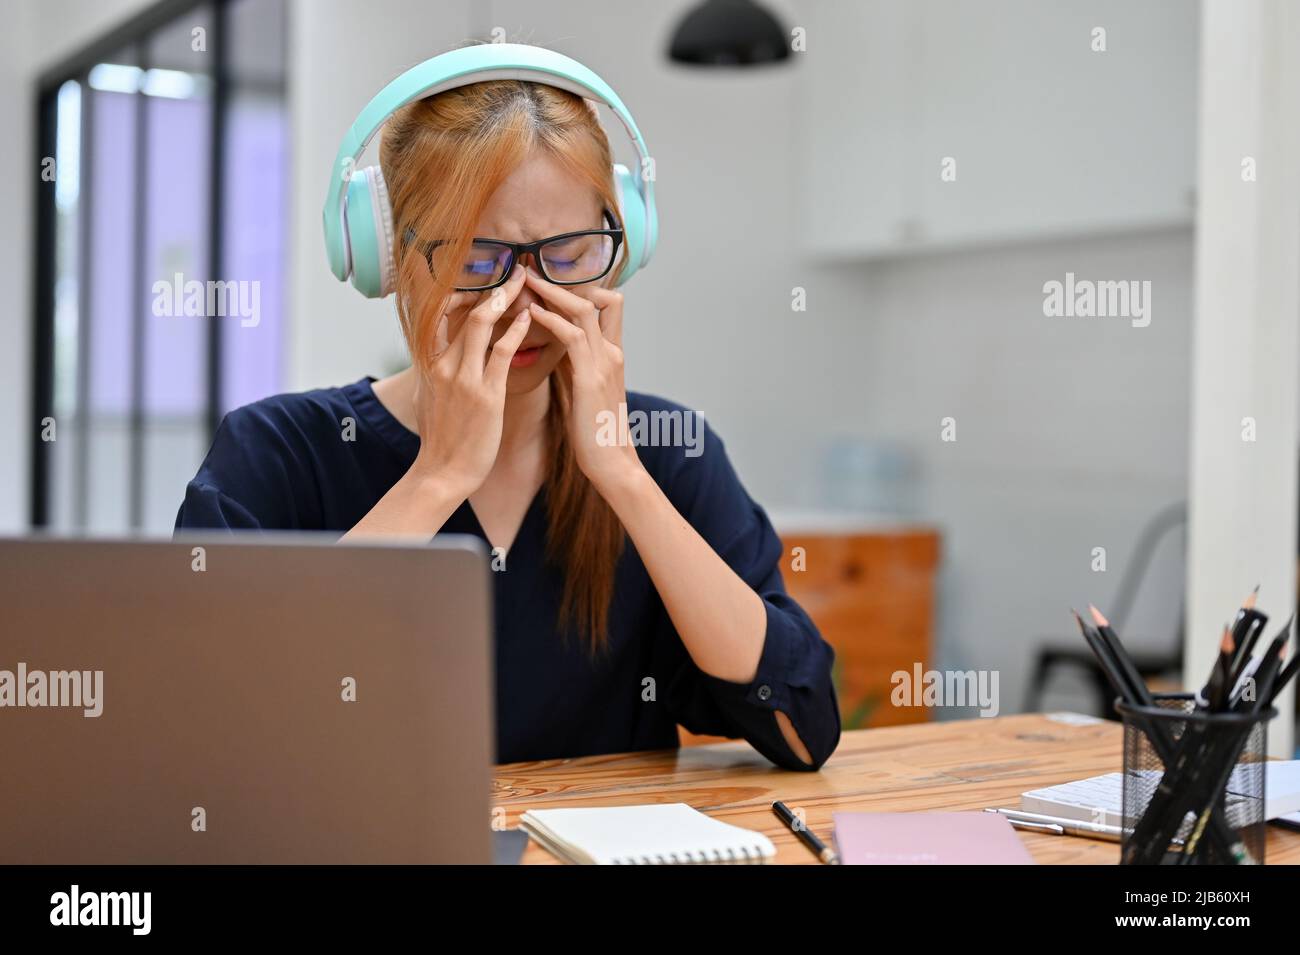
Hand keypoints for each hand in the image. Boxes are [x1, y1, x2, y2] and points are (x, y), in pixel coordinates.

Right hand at [410, 265, 531, 497]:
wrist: (442, 474)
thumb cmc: (441, 440)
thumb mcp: (427, 399)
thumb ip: (433, 374)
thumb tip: (435, 359)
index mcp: (428, 364)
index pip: (437, 314)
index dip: (458, 291)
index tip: (479, 279)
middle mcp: (442, 365)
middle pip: (460, 311)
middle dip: (487, 286)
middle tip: (510, 269)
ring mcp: (463, 378)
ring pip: (480, 324)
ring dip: (503, 298)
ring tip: (523, 281)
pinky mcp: (485, 394)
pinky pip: (501, 352)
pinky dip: (516, 330)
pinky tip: (529, 316)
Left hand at [521, 267, 645, 494]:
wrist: (613, 463)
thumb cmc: (595, 433)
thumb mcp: (586, 392)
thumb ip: (575, 367)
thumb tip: (555, 350)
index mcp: (613, 356)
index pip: (609, 307)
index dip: (582, 291)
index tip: (549, 285)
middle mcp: (613, 353)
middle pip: (601, 298)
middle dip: (564, 283)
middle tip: (531, 273)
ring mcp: (605, 363)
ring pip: (585, 309)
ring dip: (553, 293)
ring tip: (527, 283)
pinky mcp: (591, 377)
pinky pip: (572, 336)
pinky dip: (551, 319)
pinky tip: (531, 313)